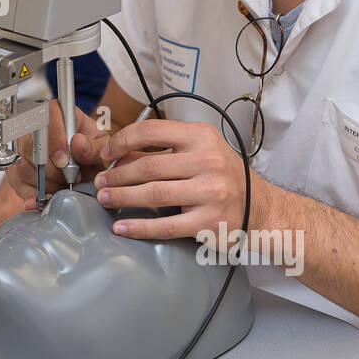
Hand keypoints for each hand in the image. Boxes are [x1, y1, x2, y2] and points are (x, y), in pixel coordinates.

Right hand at [6, 101, 110, 207]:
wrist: (85, 161)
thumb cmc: (91, 145)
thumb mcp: (101, 142)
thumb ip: (93, 145)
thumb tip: (78, 144)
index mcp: (55, 112)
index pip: (46, 119)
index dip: (54, 141)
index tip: (64, 160)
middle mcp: (34, 126)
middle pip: (31, 146)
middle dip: (52, 170)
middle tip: (71, 177)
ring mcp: (22, 147)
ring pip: (23, 166)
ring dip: (46, 183)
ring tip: (63, 184)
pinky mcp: (16, 166)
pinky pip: (16, 181)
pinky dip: (30, 194)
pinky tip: (42, 199)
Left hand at [92, 119, 248, 240]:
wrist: (259, 206)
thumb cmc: (223, 175)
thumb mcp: (199, 151)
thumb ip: (164, 150)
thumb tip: (119, 156)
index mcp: (202, 137)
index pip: (152, 131)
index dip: (122, 141)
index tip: (106, 153)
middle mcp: (208, 162)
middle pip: (149, 166)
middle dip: (116, 175)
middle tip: (99, 182)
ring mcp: (210, 193)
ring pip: (154, 194)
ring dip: (122, 197)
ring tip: (105, 199)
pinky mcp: (209, 222)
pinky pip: (166, 226)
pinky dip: (139, 227)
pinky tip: (123, 227)